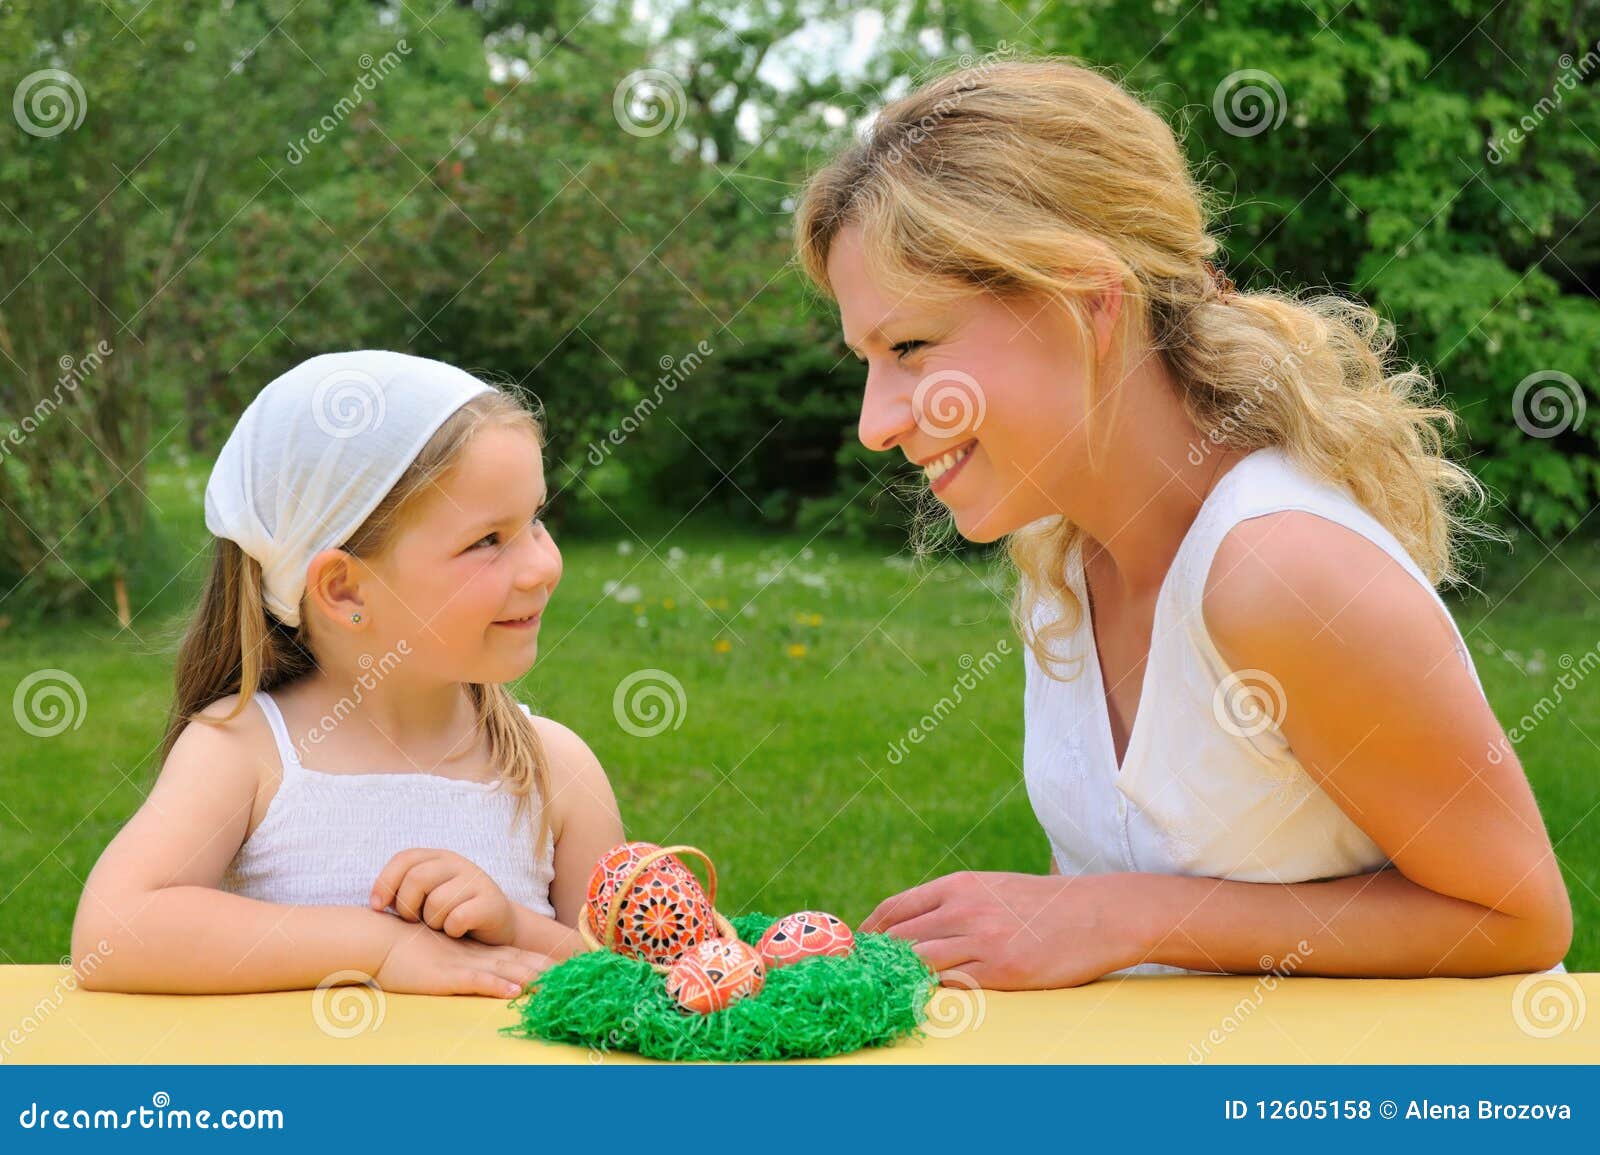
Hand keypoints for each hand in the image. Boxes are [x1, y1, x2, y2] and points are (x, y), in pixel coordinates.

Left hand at [370, 848, 516, 945]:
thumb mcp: (427, 896)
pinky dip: (452, 930)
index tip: (378, 908)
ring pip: (437, 902)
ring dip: (433, 922)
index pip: (404, 859)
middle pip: (417, 879)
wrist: (497, 928)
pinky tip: (458, 932)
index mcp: (438, 858)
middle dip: (408, 906)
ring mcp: (477, 880)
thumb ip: (404, 891)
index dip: (385, 883)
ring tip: (441, 925)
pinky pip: (457, 918)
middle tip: (415, 921)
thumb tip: (376, 904)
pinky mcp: (491, 902)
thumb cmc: (452, 913)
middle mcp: (458, 863)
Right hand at [373, 920, 550, 998]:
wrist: (378, 940)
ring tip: (556, 984)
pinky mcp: (447, 977)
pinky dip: (497, 987)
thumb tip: (467, 969)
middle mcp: (473, 956)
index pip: (512, 954)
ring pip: (504, 971)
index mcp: (473, 952)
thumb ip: (452, 961)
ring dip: (530, 978)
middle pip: (517, 962)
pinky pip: (477, 982)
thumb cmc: (403, 950)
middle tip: (572, 973)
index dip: (536, 958)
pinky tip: (514, 993)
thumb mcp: (435, 955)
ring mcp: (461, 965)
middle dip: (544, 967)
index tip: (560, 964)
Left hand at [859, 870, 1143, 989]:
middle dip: (874, 960)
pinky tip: (924, 999)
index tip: (857, 951)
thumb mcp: (991, 888)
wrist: (1097, 913)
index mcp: (958, 885)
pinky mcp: (1002, 970)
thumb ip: (953, 903)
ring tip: (884, 993)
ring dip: (898, 978)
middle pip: (898, 937)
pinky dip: (933, 991)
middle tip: (861, 978)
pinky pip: (952, 983)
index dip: (869, 932)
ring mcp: (982, 940)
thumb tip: (912, 925)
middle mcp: (963, 908)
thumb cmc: (1043, 905)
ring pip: (918, 962)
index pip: (894, 909)